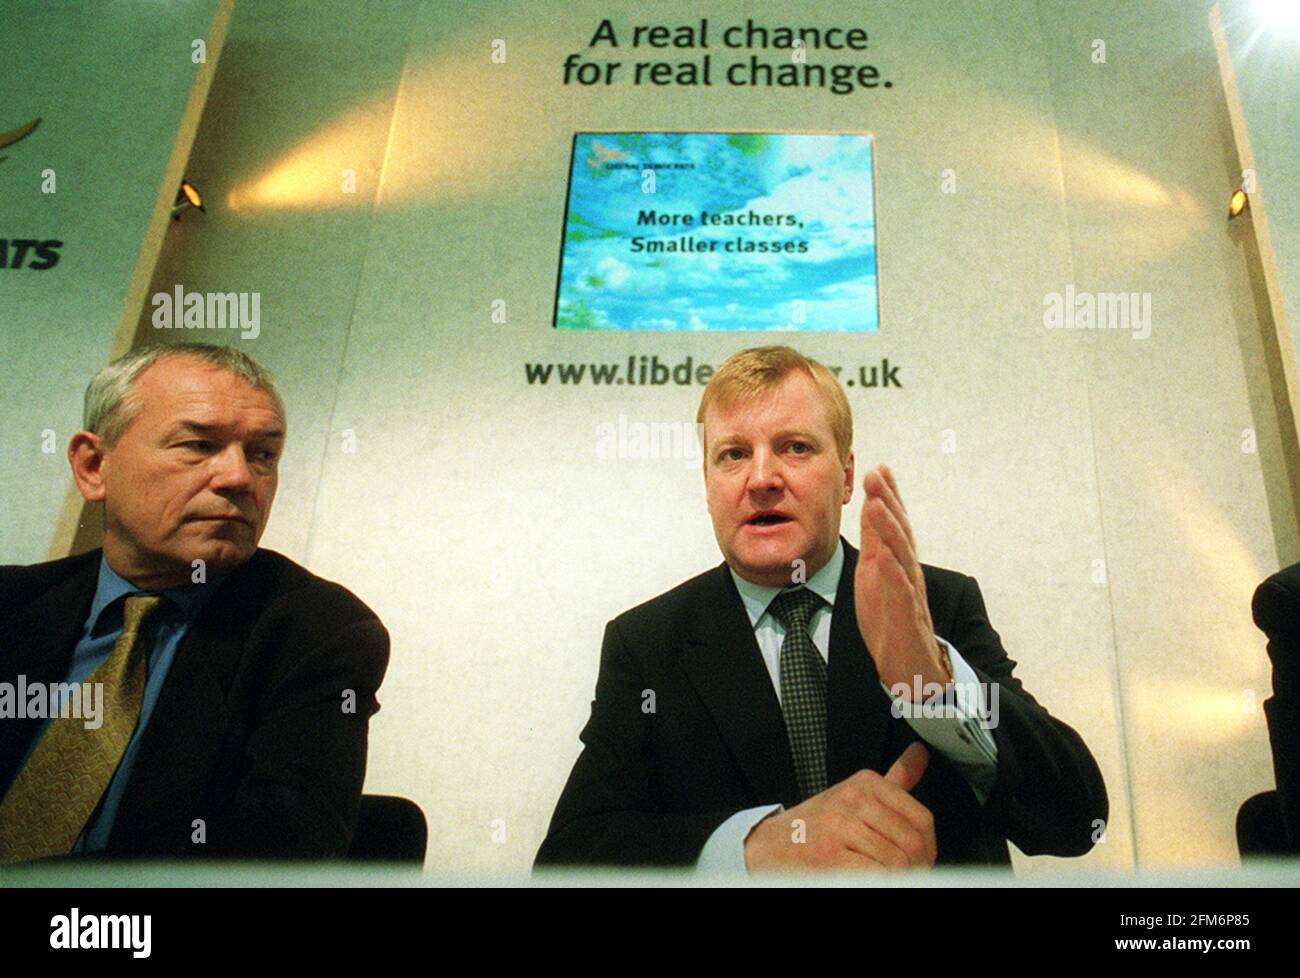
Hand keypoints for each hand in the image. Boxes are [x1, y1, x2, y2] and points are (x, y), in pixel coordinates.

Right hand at [743, 742, 936, 870]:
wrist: (768, 847)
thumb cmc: (814, 826)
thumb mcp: (854, 793)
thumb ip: (895, 778)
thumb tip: (920, 754)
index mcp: (866, 783)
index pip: (921, 818)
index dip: (927, 847)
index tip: (919, 859)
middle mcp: (854, 799)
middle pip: (912, 843)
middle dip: (915, 866)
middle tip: (904, 874)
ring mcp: (841, 826)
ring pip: (897, 862)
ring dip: (896, 877)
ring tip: (882, 876)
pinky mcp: (831, 856)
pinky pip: (876, 875)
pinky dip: (878, 882)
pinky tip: (864, 879)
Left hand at [856, 464, 948, 694]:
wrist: (909, 664)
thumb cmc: (891, 617)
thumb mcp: (875, 573)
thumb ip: (876, 542)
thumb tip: (873, 507)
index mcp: (898, 561)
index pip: (895, 523)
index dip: (887, 496)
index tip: (877, 467)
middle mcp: (908, 571)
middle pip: (900, 531)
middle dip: (888, 501)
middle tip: (876, 474)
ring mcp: (909, 593)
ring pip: (902, 556)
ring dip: (891, 529)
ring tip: (878, 504)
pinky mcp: (907, 617)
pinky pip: (902, 593)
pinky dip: (895, 574)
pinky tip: (887, 557)